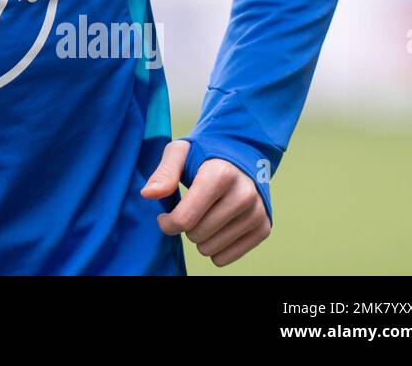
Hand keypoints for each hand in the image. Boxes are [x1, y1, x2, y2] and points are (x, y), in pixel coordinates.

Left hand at [141, 139, 270, 266]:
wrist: (242, 154)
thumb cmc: (203, 155)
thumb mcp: (179, 153)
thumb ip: (164, 173)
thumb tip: (148, 194)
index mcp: (220, 174)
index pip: (185, 218)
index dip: (167, 222)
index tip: (164, 216)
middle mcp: (243, 195)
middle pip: (196, 235)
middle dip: (185, 227)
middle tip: (188, 212)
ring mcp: (256, 213)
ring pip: (210, 249)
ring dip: (199, 238)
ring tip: (202, 217)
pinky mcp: (263, 228)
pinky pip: (226, 258)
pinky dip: (215, 248)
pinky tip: (215, 229)